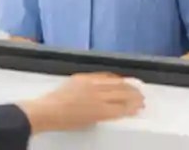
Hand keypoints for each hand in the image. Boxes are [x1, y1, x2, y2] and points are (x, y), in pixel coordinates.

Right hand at [17, 73, 143, 133]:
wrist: (47, 111)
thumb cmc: (54, 101)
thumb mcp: (71, 84)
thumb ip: (86, 84)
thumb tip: (99, 89)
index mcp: (87, 78)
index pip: (110, 77)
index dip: (122, 81)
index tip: (128, 84)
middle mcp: (94, 85)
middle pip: (119, 85)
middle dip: (131, 89)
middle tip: (140, 93)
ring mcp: (97, 98)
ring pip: (122, 96)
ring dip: (133, 99)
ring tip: (140, 102)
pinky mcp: (98, 111)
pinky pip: (118, 110)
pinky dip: (128, 110)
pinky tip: (134, 110)